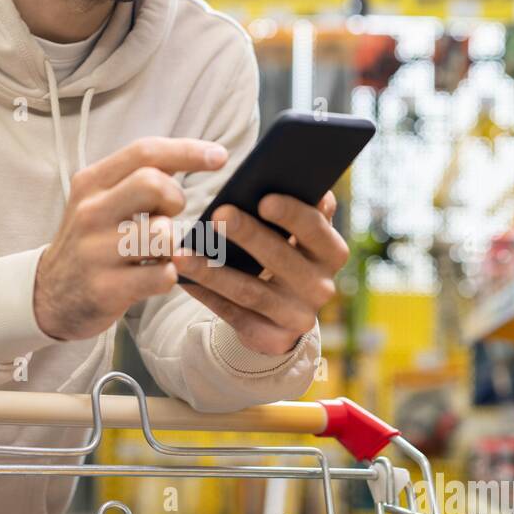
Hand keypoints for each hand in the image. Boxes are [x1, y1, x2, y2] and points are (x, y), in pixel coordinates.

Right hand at [33, 136, 227, 340]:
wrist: (48, 296)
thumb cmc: (91, 242)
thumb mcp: (100, 201)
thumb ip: (138, 178)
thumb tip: (195, 155)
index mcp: (91, 183)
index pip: (144, 152)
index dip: (188, 150)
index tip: (219, 156)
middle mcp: (90, 212)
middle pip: (153, 184)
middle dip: (176, 199)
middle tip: (170, 216)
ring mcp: (95, 251)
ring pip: (163, 234)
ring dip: (173, 244)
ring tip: (158, 252)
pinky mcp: (106, 288)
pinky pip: (163, 275)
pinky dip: (168, 276)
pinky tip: (153, 276)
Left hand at [170, 191, 348, 355]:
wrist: (284, 313)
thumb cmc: (285, 253)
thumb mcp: (299, 233)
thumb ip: (301, 207)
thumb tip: (295, 176)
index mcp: (331, 251)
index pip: (316, 229)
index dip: (292, 214)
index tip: (264, 198)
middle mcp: (322, 286)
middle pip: (281, 259)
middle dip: (249, 236)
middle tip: (218, 215)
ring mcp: (297, 316)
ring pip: (250, 291)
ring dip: (213, 270)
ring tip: (182, 252)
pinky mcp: (271, 338)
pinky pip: (233, 315)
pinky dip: (206, 295)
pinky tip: (181, 277)